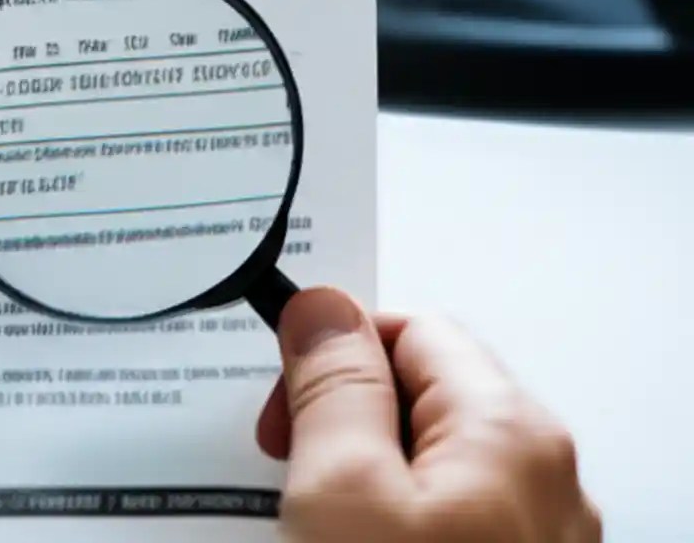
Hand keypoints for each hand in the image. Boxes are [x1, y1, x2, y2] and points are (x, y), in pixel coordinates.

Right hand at [258, 288, 600, 541]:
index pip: (410, 330)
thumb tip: (323, 308)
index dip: (334, 358)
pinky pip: (441, 518)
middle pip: (422, 397)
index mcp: (509, 431)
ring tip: (317, 529)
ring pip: (427, 466)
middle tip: (296, 480)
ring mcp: (532, 533)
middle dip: (345, 424)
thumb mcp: (342, 490)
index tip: (288, 408)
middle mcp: (542, 476)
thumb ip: (334, 387)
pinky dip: (389, 525)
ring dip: (364, 482)